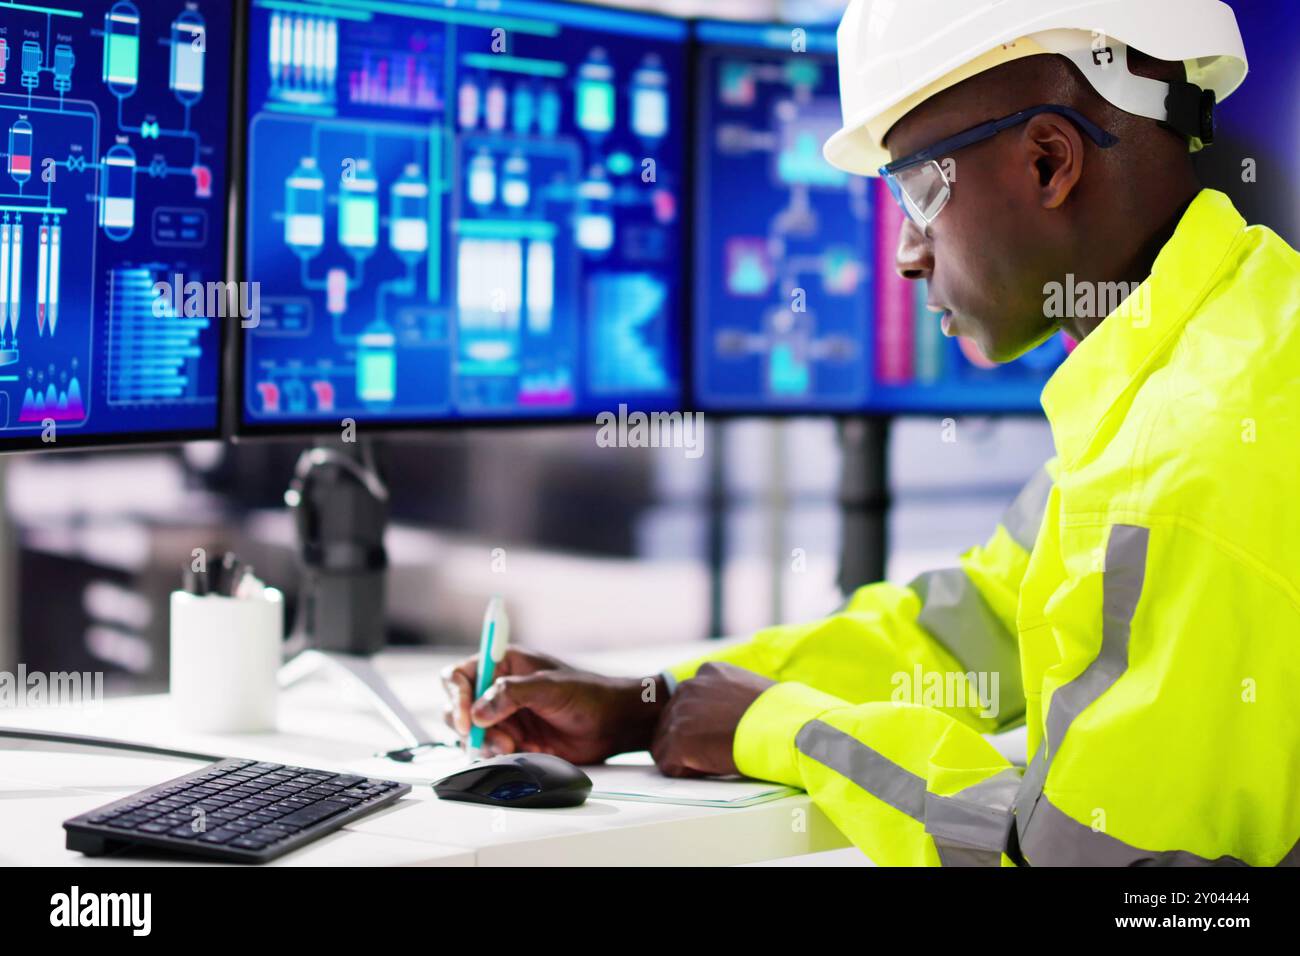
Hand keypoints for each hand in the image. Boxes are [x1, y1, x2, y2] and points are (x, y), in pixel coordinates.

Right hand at [439, 648, 665, 764]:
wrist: (614, 725)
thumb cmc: (589, 695)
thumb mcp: (550, 688)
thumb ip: (512, 695)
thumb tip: (478, 712)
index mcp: (504, 664)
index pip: (459, 675)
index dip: (456, 697)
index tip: (466, 719)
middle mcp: (498, 689)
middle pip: (458, 708)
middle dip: (471, 727)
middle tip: (498, 739)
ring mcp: (505, 716)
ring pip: (472, 733)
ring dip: (486, 744)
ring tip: (514, 747)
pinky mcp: (513, 739)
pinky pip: (489, 750)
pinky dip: (496, 755)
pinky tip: (519, 752)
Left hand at [651, 662, 774, 777]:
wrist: (786, 728)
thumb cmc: (780, 715)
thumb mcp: (751, 688)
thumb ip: (729, 694)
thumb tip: (729, 712)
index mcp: (708, 672)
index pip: (688, 700)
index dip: (701, 722)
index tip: (722, 731)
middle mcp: (689, 686)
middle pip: (671, 720)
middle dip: (688, 738)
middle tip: (717, 749)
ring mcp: (680, 712)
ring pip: (665, 743)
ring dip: (685, 755)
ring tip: (717, 757)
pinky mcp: (678, 739)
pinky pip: (668, 764)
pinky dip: (686, 771)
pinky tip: (711, 765)